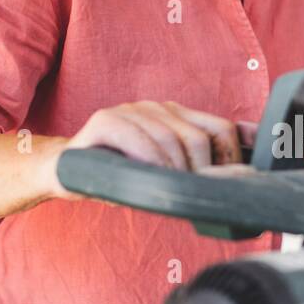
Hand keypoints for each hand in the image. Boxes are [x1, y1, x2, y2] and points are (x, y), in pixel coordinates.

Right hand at [47, 101, 242, 197]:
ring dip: (175, 172)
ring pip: (170, 139)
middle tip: (193, 195)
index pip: (220, 128)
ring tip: (171, 191)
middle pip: (198, 137)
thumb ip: (194, 170)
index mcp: (176, 116)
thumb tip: (236, 181)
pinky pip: (139, 139)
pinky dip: (151, 162)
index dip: (230, 158)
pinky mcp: (106, 120)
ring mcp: (130, 110)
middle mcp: (156, 108)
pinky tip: (151, 178)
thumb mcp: (164, 174)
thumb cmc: (120, 176)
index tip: (228, 185)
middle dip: (201, 173)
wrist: (67, 172)